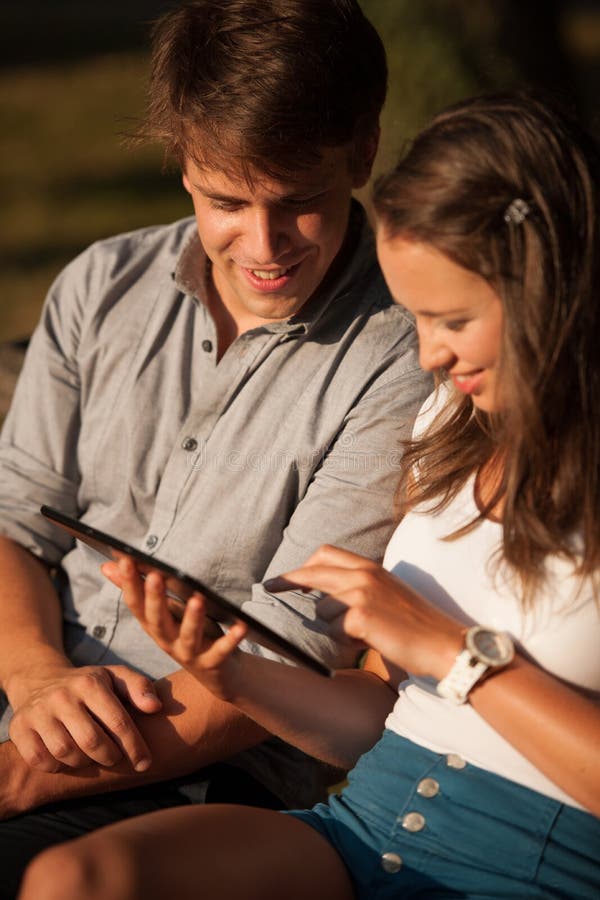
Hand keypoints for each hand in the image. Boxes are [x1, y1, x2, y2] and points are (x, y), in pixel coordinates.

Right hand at [7, 661, 161, 773]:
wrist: (40, 680)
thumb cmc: (89, 685)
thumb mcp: (115, 677)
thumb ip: (139, 688)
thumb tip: (156, 707)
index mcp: (90, 683)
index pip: (118, 722)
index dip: (135, 746)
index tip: (145, 763)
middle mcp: (62, 696)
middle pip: (91, 741)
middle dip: (110, 756)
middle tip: (116, 759)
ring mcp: (38, 711)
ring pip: (65, 752)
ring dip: (84, 763)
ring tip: (92, 757)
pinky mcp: (19, 727)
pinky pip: (39, 759)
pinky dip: (56, 766)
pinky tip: (67, 759)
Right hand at [102, 557, 248, 701]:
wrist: (218, 675)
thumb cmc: (188, 635)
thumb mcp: (163, 612)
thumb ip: (138, 590)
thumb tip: (107, 566)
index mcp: (154, 626)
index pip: (136, 604)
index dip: (129, 583)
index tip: (125, 559)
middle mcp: (167, 641)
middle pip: (158, 621)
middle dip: (155, 599)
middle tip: (155, 576)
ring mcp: (189, 654)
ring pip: (188, 636)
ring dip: (192, 618)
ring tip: (198, 598)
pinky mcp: (213, 663)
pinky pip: (222, 651)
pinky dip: (231, 640)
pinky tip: (241, 626)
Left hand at [265, 544, 463, 677]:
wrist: (444, 644)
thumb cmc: (416, 625)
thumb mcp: (388, 594)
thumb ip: (359, 589)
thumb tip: (325, 597)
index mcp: (371, 567)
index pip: (326, 554)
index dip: (303, 565)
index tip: (285, 576)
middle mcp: (364, 575)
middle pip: (314, 571)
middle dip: (288, 580)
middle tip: (269, 587)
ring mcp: (361, 594)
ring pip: (323, 609)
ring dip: (334, 626)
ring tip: (364, 634)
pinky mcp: (361, 617)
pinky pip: (336, 630)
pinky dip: (347, 641)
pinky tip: (370, 642)